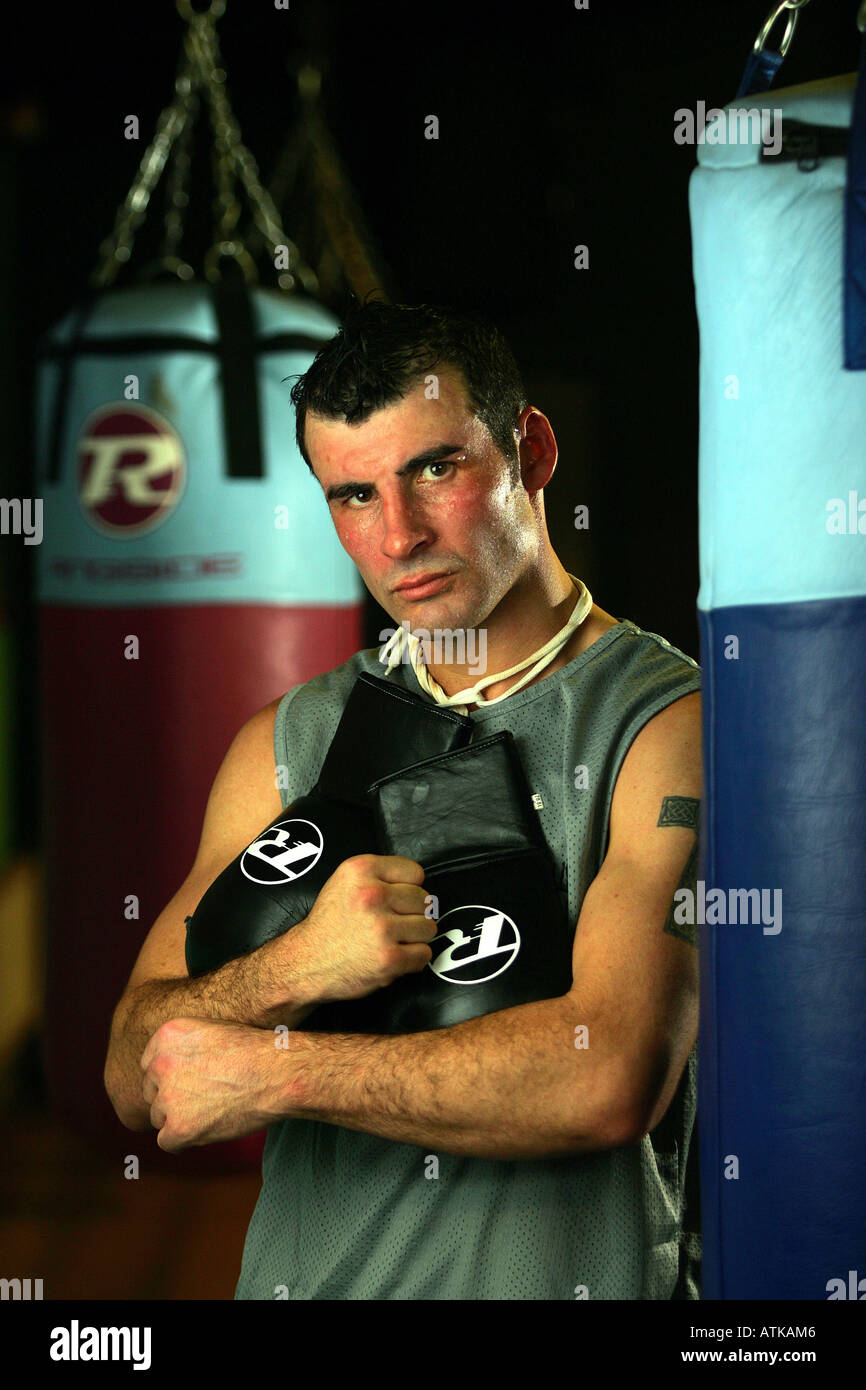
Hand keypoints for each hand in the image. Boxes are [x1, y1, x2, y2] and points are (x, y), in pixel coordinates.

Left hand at [140, 1018, 289, 1150]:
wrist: (277, 1072)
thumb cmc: (252, 1052)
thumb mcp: (210, 1032)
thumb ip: (180, 1050)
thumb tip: (160, 1078)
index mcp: (166, 1035)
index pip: (150, 1066)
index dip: (173, 1076)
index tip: (194, 1080)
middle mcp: (160, 1064)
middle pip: (152, 1093)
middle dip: (174, 1098)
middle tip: (206, 1097)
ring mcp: (168, 1097)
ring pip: (159, 1118)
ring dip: (180, 1119)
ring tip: (213, 1109)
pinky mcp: (178, 1128)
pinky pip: (167, 1142)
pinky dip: (186, 1140)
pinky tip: (208, 1127)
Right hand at [287, 853, 436, 1004]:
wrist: (306, 962)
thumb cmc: (329, 924)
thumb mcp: (344, 881)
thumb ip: (379, 875)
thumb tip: (420, 883)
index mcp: (361, 870)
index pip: (415, 872)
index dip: (407, 888)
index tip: (393, 900)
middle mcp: (372, 895)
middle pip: (424, 900)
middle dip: (412, 914)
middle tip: (391, 924)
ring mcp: (382, 928)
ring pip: (429, 927)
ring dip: (415, 938)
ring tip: (392, 940)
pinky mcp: (389, 958)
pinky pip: (424, 954)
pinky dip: (413, 959)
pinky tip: (393, 956)